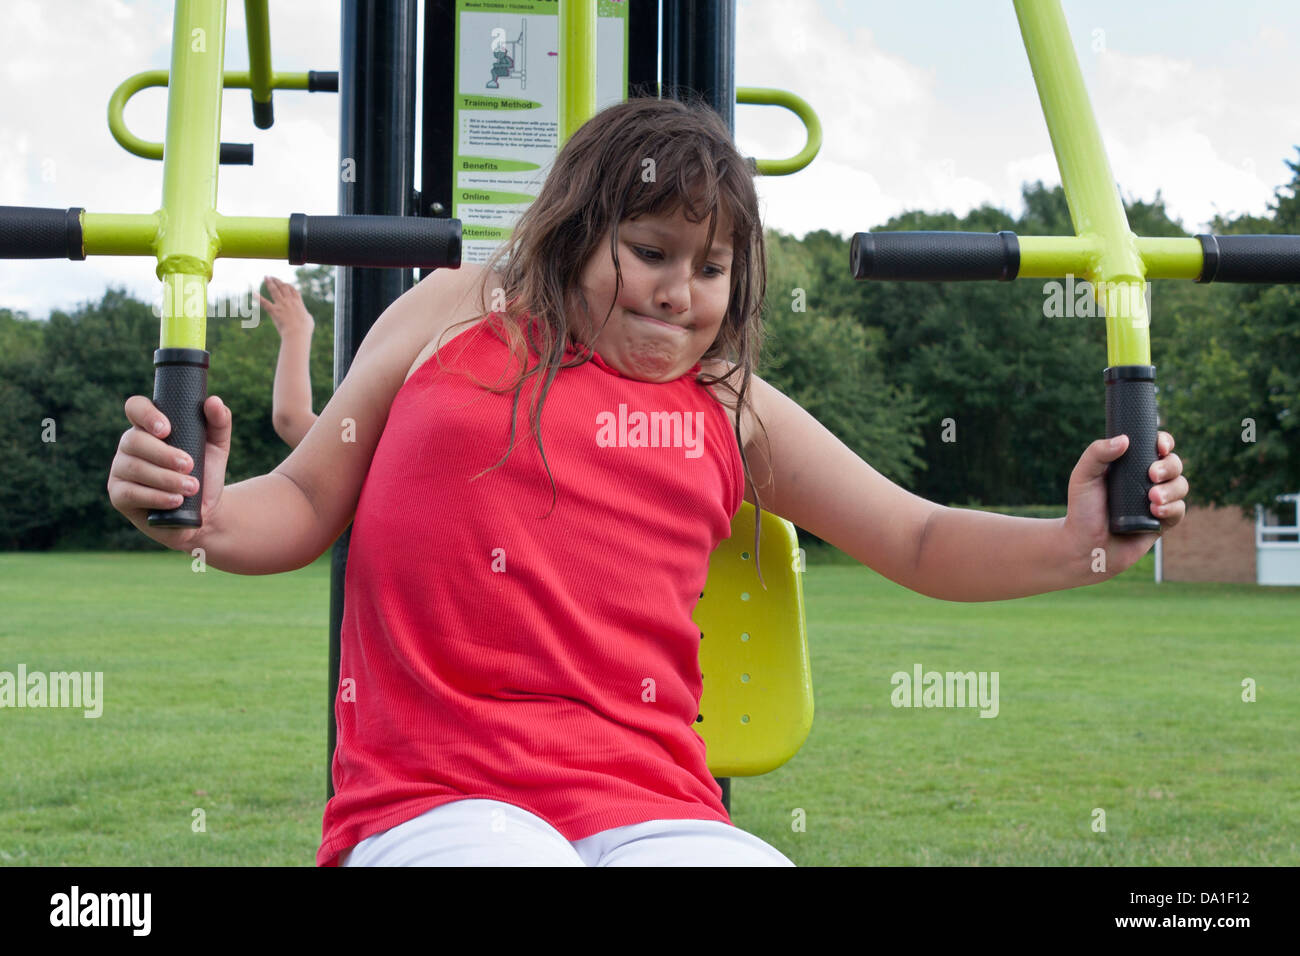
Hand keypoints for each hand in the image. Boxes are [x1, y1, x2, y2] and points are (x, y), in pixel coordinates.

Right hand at [107, 395, 233, 550]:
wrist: (205, 510)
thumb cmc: (205, 472)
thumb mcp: (217, 446)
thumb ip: (219, 422)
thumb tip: (213, 401)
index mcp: (148, 427)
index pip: (135, 408)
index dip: (146, 414)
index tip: (166, 429)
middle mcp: (129, 445)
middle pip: (134, 440)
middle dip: (164, 454)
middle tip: (190, 465)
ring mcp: (120, 470)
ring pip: (134, 468)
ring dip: (165, 478)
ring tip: (192, 487)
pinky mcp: (119, 495)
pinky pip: (131, 493)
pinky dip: (156, 497)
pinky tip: (175, 500)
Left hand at [258, 276, 313, 337]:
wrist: (297, 333)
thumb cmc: (305, 329)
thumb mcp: (309, 320)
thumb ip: (306, 315)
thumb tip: (305, 315)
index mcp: (298, 303)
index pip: (293, 290)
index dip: (288, 285)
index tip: (284, 283)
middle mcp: (290, 301)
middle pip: (283, 287)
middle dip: (277, 281)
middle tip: (271, 277)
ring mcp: (281, 305)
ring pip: (274, 291)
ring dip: (270, 283)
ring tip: (266, 277)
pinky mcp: (274, 311)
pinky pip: (265, 303)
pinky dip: (259, 298)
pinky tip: (253, 293)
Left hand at [1063, 431, 1187, 577]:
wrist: (1084, 545)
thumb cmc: (1082, 509)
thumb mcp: (1083, 476)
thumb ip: (1097, 453)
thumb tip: (1124, 440)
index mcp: (1131, 466)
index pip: (1156, 447)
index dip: (1164, 442)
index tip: (1160, 446)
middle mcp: (1147, 481)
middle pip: (1174, 464)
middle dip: (1169, 466)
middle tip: (1152, 475)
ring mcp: (1157, 501)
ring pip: (1181, 486)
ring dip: (1172, 489)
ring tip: (1152, 498)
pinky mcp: (1162, 522)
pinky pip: (1180, 510)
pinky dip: (1172, 508)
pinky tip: (1156, 511)